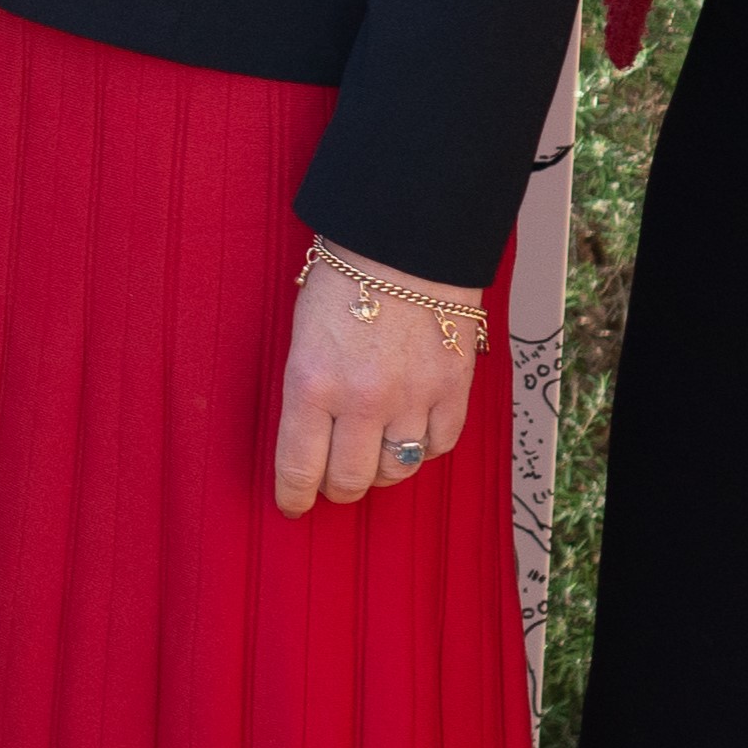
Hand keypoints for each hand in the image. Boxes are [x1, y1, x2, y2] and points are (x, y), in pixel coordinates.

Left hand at [271, 240, 484, 515]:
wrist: (405, 241)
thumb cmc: (344, 280)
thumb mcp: (301, 337)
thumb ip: (307, 393)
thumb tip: (310, 445)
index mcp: (311, 384)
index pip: (299, 468)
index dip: (294, 497)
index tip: (293, 506)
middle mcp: (362, 400)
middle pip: (351, 481)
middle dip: (337, 488)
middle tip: (334, 480)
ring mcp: (413, 397)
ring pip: (397, 470)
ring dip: (381, 470)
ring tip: (373, 453)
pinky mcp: (453, 389)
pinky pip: (438, 446)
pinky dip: (424, 447)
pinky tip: (411, 431)